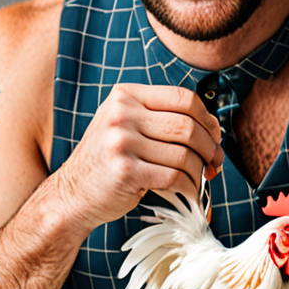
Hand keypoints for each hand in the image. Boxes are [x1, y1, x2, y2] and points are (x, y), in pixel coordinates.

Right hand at [53, 83, 222, 233]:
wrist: (73, 193)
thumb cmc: (108, 160)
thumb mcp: (126, 125)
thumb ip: (162, 118)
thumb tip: (214, 128)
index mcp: (126, 95)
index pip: (182, 97)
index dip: (207, 118)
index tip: (214, 135)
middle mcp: (121, 114)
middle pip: (187, 126)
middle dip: (210, 147)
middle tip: (215, 162)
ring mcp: (121, 142)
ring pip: (183, 154)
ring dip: (200, 171)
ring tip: (201, 180)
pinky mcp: (126, 172)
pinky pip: (174, 177)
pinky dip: (190, 188)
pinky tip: (190, 192)